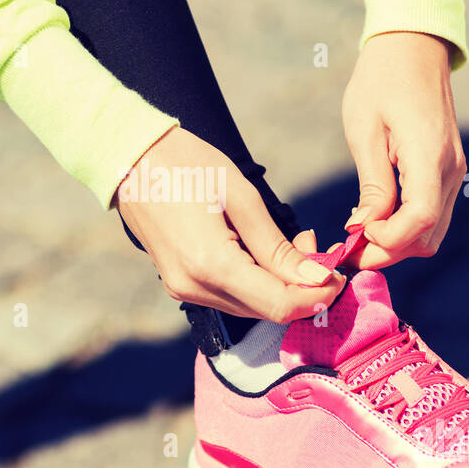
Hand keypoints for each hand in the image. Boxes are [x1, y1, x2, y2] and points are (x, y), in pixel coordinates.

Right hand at [116, 128, 344, 322]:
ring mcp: (183, 289)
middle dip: (301, 288)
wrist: (129, 157)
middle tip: (315, 247)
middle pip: (266, 311)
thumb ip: (277, 246)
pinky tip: (263, 251)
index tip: (339, 274)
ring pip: (249, 306)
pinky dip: (255, 281)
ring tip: (293, 243)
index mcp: (212, 266)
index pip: (279, 305)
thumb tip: (316, 279)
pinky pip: (229, 295)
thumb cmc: (187, 164)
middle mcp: (194, 288)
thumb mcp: (241, 197)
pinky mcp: (179, 283)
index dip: (316, 295)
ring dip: (279, 284)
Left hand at [341, 32, 465, 268]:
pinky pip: (432, 214)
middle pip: (427, 236)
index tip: (355, 235)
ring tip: (357, 236)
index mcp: (429, 155)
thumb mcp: (364, 130)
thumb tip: (365, 228)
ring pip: (432, 232)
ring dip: (397, 243)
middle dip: (388, 251)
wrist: (412, 48)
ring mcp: (453, 171)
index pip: (420, 218)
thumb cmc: (381, 81)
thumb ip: (372, 184)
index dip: (389, 240)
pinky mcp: (447, 171)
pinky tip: (375, 218)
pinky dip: (406, 227)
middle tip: (347, 250)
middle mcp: (450, 169)